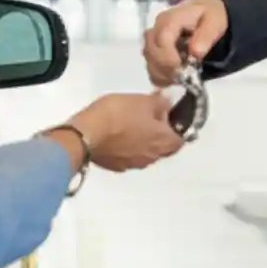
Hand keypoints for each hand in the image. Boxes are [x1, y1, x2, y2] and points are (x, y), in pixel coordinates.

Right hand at [66, 93, 184, 170]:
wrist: (85, 134)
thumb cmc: (118, 115)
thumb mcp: (142, 100)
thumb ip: (160, 102)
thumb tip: (169, 102)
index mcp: (163, 142)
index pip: (181, 139)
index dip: (178, 127)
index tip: (170, 116)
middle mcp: (152, 158)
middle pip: (164, 148)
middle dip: (160, 135)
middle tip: (151, 119)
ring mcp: (133, 165)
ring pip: (146, 153)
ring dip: (143, 142)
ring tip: (132, 125)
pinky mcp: (116, 166)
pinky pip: (127, 157)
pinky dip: (127, 148)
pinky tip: (118, 136)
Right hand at [143, 0, 227, 87]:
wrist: (205, 16)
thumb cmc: (210, 17)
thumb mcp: (215, 21)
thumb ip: (206, 35)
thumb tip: (196, 53)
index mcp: (171, 18)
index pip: (162, 40)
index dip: (169, 58)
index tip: (184, 70)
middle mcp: (157, 29)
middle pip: (151, 51)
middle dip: (166, 68)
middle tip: (185, 76)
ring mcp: (153, 41)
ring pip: (149, 62)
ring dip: (164, 74)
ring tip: (183, 77)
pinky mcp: (153, 53)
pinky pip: (151, 69)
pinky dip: (162, 78)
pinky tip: (176, 78)